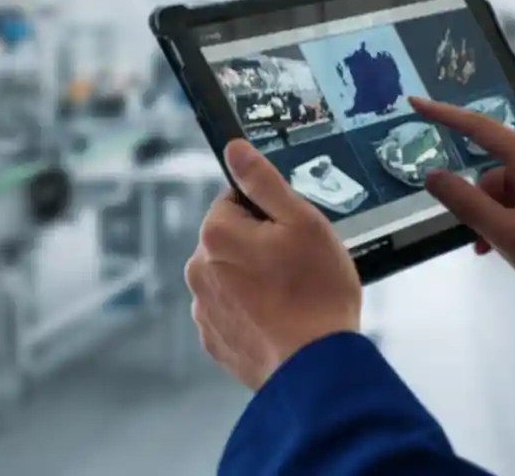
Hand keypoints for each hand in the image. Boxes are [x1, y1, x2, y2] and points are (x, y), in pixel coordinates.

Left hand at [185, 140, 361, 389]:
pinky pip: (231, 311)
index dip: (269, 214)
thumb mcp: (302, 221)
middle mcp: (197, 268)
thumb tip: (233, 148)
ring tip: (292, 297)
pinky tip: (280, 321)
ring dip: (254, 280)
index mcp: (216, 233)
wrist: (316, 366)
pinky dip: (251, 312)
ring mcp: (203, 308)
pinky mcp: (213, 340)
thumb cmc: (317, 290)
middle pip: (231, 239)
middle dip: (260, 246)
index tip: (292, 235)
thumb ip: (263, 182)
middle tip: (298, 267)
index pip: (235, 201)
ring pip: (231, 276)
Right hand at [411, 98, 514, 327]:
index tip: (416, 103)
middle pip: (493, 170)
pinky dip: (511, 218)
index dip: (444, 115)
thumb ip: (465, 202)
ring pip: (507, 189)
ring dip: (495, 217)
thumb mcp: (506, 233)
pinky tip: (512, 246)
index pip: (480, 128)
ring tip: (498, 250)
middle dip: (478, 203)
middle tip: (479, 240)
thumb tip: (433, 175)